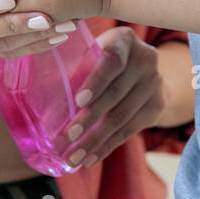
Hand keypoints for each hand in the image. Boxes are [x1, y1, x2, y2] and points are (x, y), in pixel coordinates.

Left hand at [54, 27, 165, 168]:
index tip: (78, 101)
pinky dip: (107, 146)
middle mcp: (145, 59)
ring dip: (95, 140)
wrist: (145, 73)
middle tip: (67, 138)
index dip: (96, 81)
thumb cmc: (103, 61)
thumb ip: (75, 66)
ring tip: (74, 157)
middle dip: (89, 119)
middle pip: (115, 93)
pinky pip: (129, 131)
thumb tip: (42, 96)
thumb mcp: (93, 54)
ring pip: (122, 117)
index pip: (112, 59)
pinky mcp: (157, 106)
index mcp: (124, 40)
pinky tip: (90, 158)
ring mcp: (154, 83)